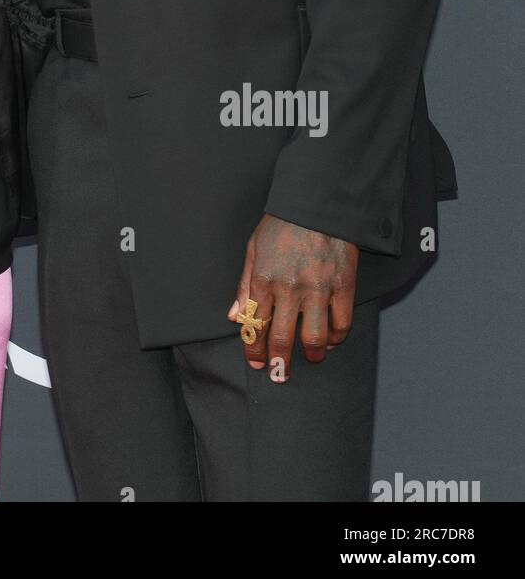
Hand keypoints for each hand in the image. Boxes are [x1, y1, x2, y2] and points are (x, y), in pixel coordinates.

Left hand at [228, 213, 357, 381]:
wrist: (316, 204)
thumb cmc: (282, 225)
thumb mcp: (253, 249)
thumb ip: (244, 285)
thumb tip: (234, 317)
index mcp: (264, 279)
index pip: (255, 324)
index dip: (254, 348)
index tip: (257, 363)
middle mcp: (290, 288)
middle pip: (282, 337)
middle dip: (279, 362)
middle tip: (280, 375)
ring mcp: (318, 288)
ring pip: (314, 336)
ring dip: (311, 354)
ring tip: (310, 358)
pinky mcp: (343, 285)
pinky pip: (341, 322)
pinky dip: (336, 337)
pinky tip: (330, 340)